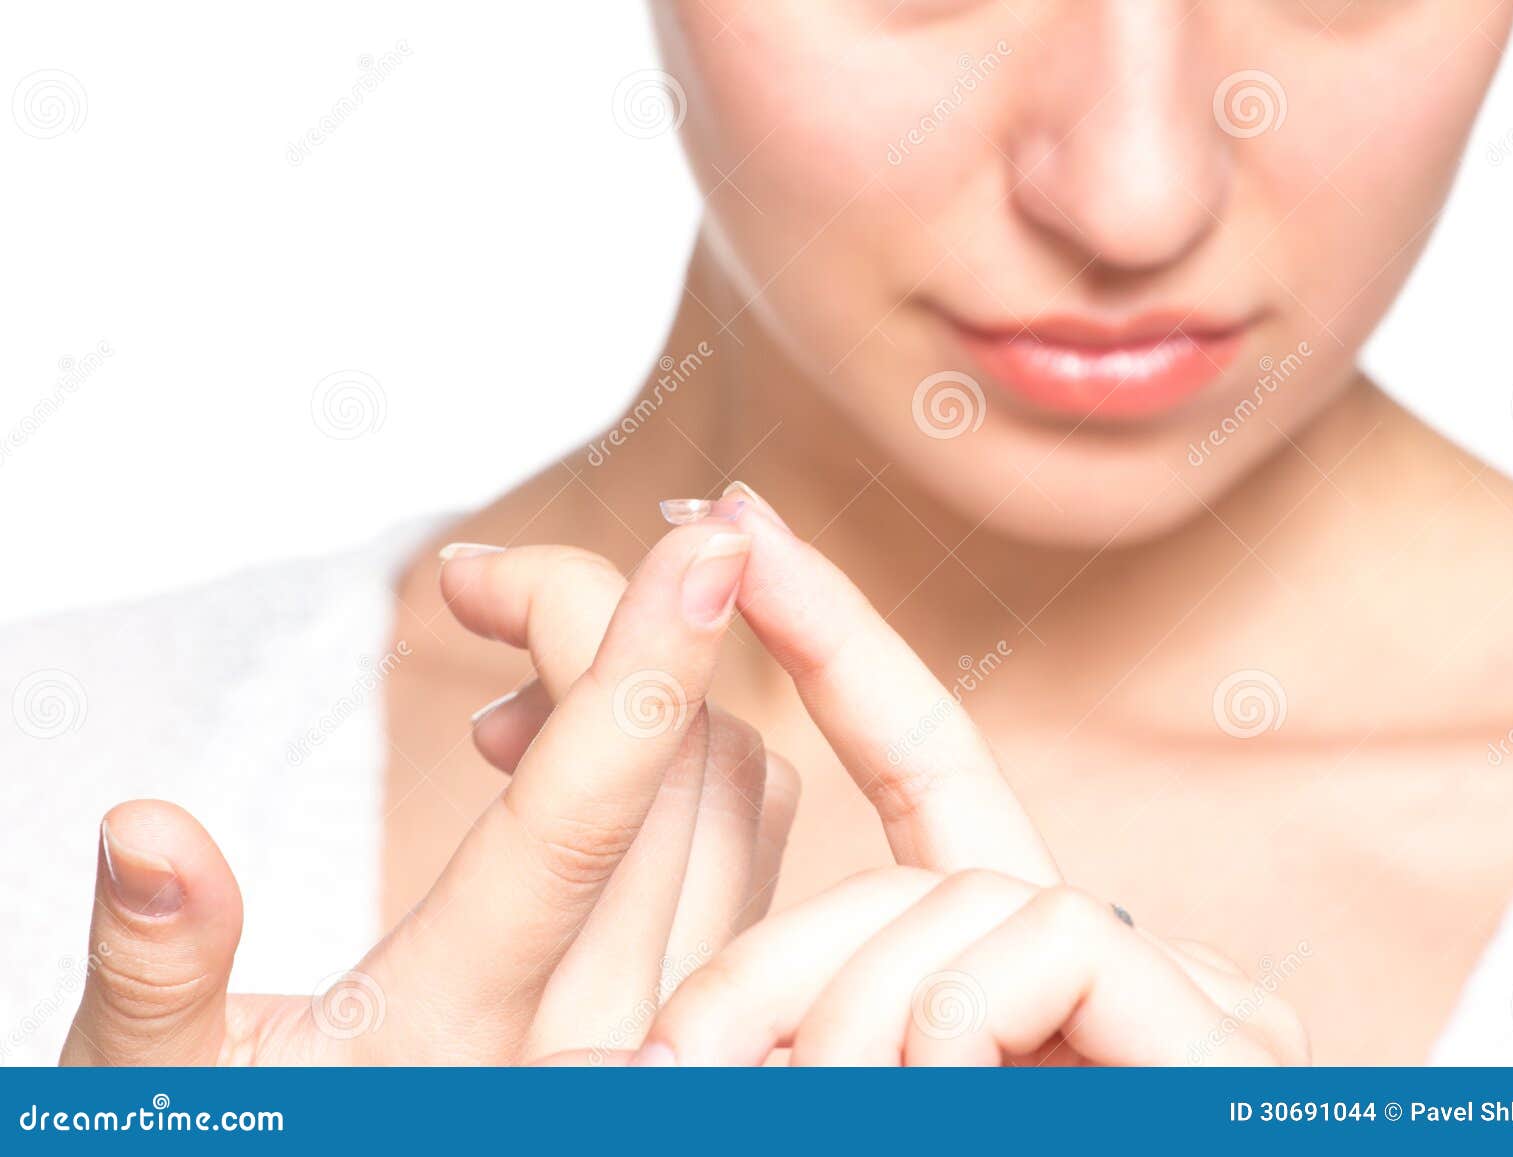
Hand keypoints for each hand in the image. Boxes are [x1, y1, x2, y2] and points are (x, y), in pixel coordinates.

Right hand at [61, 517, 795, 1064]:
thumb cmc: (248, 1139)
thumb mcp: (157, 1089)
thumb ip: (153, 974)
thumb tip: (148, 833)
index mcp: (459, 1028)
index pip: (580, 817)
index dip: (640, 665)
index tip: (698, 541)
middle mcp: (600, 1026)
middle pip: (675, 770)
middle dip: (598, 625)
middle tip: (469, 585)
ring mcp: (668, 1014)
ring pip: (737, 794)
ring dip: (647, 689)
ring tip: (499, 700)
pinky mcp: (702, 998)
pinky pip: (745, 838)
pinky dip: (681, 751)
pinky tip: (559, 753)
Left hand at [630, 484, 1306, 1065]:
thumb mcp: (831, 1085)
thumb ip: (791, 1008)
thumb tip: (662, 980)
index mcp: (1018, 983)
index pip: (931, 768)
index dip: (837, 642)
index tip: (741, 526)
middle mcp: (1122, 975)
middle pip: (926, 864)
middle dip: (773, 964)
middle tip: (672, 1072)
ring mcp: (1201, 1007)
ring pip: (965, 895)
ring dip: (846, 1022)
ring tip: (812, 1118)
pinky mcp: (1230, 1040)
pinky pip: (1045, 930)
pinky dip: (950, 1028)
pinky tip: (943, 1095)